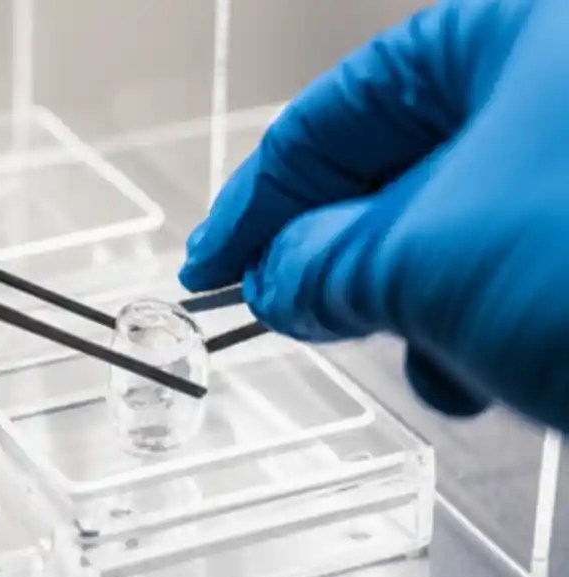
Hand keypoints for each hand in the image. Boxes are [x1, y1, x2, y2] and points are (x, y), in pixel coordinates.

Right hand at [180, 0, 568, 430]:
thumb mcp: (430, 260)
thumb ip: (323, 263)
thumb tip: (278, 277)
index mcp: (526, 35)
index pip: (345, 105)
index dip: (263, 193)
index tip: (214, 262)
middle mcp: (567, 85)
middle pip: (404, 165)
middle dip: (344, 255)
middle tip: (291, 311)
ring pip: (463, 224)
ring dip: (417, 303)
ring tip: (422, 354)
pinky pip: (521, 261)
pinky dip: (483, 320)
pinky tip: (487, 369)